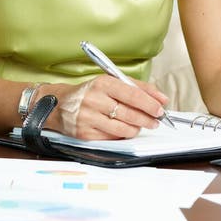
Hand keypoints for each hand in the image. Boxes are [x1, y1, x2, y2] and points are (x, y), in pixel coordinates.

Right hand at [54, 75, 169, 139]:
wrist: (59, 105)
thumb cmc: (90, 92)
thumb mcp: (110, 82)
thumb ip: (137, 88)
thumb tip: (161, 99)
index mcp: (103, 84)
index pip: (133, 94)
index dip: (150, 103)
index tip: (161, 108)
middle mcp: (94, 100)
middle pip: (130, 113)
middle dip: (148, 118)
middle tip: (156, 120)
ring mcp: (89, 118)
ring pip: (124, 128)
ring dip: (137, 128)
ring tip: (140, 125)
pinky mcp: (85, 135)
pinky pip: (113, 138)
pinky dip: (122, 135)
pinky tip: (124, 129)